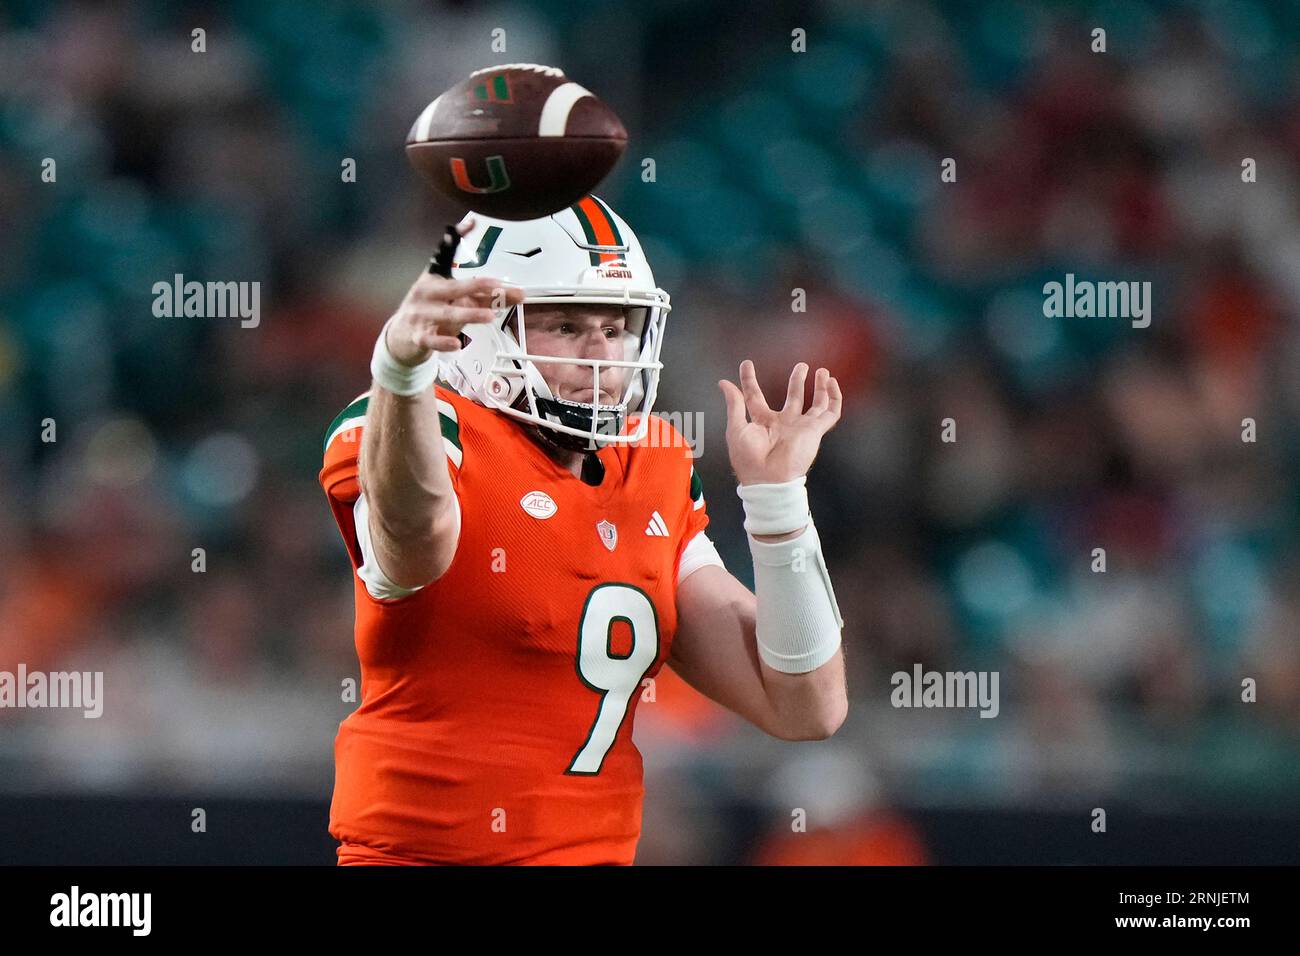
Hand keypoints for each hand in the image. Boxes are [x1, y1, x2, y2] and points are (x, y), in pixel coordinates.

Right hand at [385, 219, 524, 365]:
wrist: (400, 338)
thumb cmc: (432, 312)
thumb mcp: (455, 300)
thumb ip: (486, 297)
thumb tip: (519, 293)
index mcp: (434, 278)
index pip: (445, 254)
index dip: (456, 238)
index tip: (471, 223)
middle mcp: (427, 293)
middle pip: (453, 287)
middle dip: (477, 286)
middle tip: (498, 284)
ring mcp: (421, 315)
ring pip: (447, 313)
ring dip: (469, 313)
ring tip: (489, 315)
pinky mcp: (418, 337)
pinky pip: (432, 340)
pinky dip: (443, 342)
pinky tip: (456, 344)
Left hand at [718, 360, 841, 485]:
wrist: (768, 479)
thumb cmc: (749, 458)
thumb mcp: (737, 427)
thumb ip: (734, 403)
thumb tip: (723, 383)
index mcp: (761, 422)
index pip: (755, 396)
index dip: (749, 380)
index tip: (746, 364)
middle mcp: (783, 423)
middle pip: (793, 397)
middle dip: (797, 381)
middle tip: (801, 366)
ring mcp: (800, 426)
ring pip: (815, 403)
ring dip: (819, 387)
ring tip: (821, 371)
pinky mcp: (814, 431)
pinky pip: (830, 413)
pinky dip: (834, 398)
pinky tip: (832, 383)